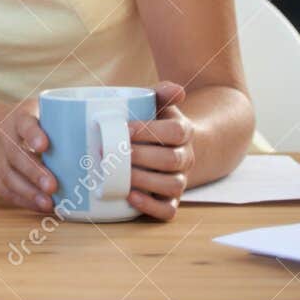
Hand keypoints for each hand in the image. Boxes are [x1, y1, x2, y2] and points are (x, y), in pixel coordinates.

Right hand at [0, 99, 56, 212]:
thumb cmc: (25, 122)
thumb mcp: (38, 111)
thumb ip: (60, 120)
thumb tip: (99, 135)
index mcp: (19, 119)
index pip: (25, 125)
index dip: (33, 135)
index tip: (44, 145)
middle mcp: (4, 137)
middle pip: (16, 155)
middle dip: (34, 172)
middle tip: (52, 186)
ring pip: (8, 175)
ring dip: (28, 192)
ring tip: (48, 203)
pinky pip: (4, 189)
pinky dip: (21, 200)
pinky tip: (38, 206)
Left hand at [125, 79, 193, 220]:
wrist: (167, 145)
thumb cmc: (154, 121)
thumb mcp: (157, 105)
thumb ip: (162, 94)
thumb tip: (177, 89)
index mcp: (183, 132)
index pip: (176, 132)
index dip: (151, 131)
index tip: (125, 129)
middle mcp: (185, 157)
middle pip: (172, 160)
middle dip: (142, 156)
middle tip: (114, 152)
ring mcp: (180, 179)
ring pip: (172, 185)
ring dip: (145, 181)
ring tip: (120, 174)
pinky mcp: (171, 199)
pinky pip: (169, 210)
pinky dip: (151, 206)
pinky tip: (130, 197)